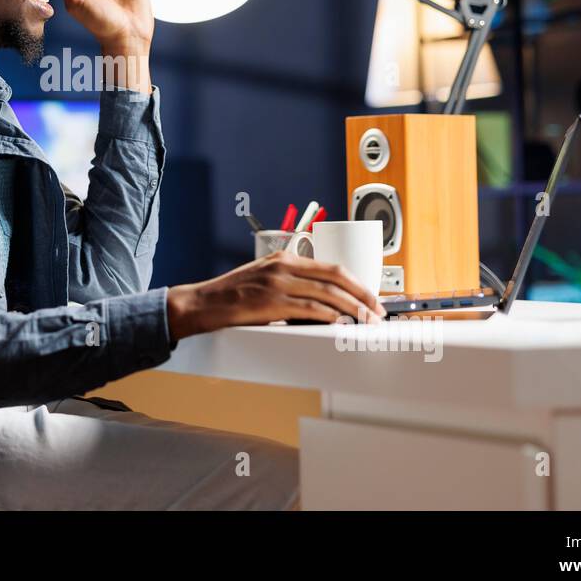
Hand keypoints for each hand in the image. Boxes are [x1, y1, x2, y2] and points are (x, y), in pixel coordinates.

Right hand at [166, 250, 388, 338]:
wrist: (202, 304)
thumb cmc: (231, 296)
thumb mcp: (264, 280)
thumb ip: (291, 285)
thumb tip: (323, 304)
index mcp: (284, 258)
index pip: (331, 267)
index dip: (357, 283)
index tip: (371, 297)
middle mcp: (284, 266)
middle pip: (336, 277)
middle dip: (363, 295)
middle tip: (378, 311)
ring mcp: (278, 283)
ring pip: (328, 293)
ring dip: (353, 309)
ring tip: (366, 321)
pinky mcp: (272, 302)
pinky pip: (310, 308)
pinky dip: (331, 316)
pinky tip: (342, 323)